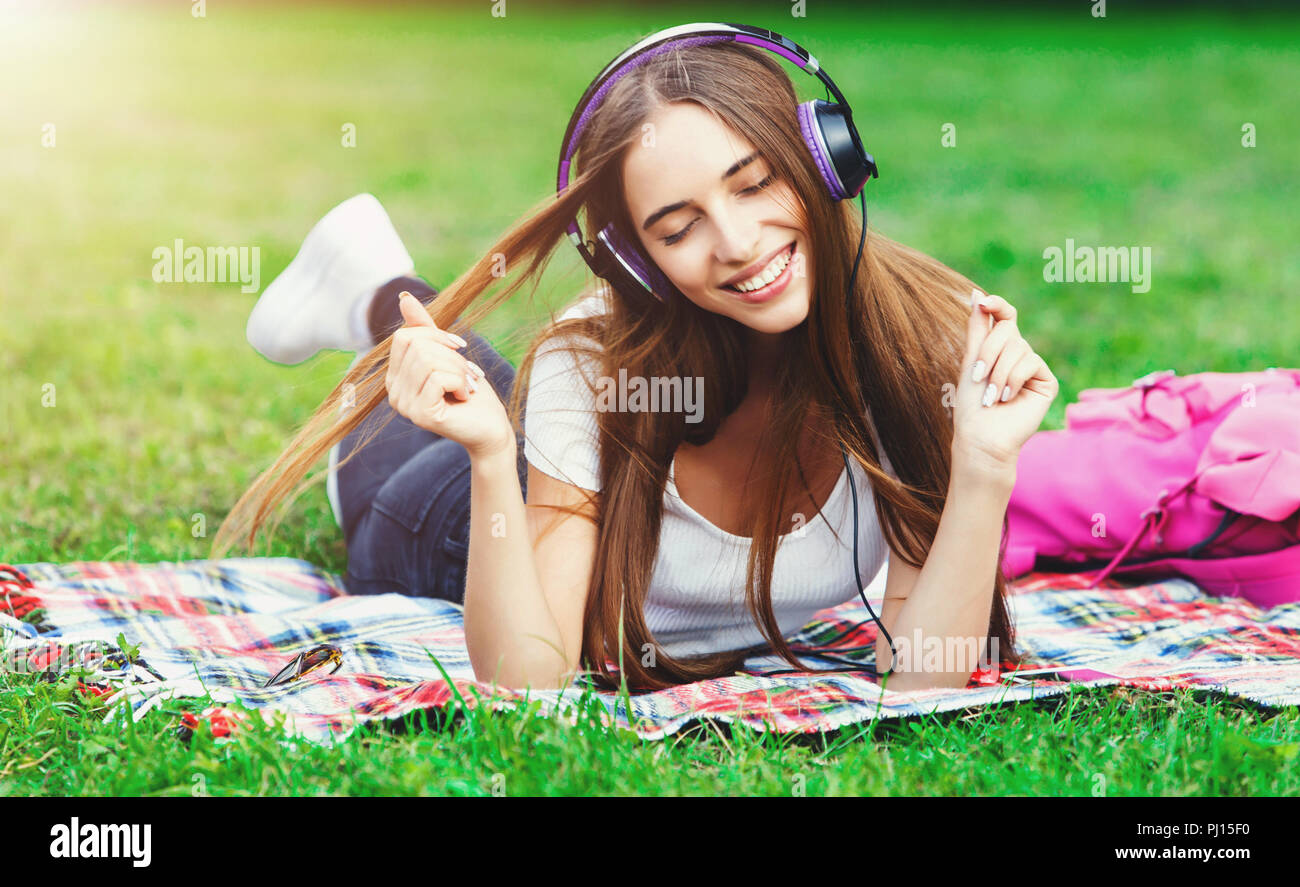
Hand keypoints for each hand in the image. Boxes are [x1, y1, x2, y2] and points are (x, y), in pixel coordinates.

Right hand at [385, 291, 515, 459]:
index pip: (405, 336)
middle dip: (451, 355)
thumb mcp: (448, 354)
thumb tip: (404, 297)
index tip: (458, 349)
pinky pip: (438, 378)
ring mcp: (404, 405)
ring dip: (458, 369)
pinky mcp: (420, 415)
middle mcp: (393, 392)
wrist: (490, 427)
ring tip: (466, 386)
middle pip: (417, 346)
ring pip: (428, 361)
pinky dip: (459, 382)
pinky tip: (464, 397)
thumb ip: (425, 329)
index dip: (436, 336)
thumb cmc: (471, 392)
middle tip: (467, 374)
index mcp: (395, 376)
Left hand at [951, 289, 1058, 479]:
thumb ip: (977, 328)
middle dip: (988, 352)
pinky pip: (1030, 362)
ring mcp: (1033, 367)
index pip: (1004, 316)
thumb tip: (977, 293)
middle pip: (1007, 330)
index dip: (997, 305)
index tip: (984, 302)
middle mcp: (1018, 354)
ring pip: (1018, 347)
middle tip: (978, 377)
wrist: (981, 436)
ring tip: (991, 395)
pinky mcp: (1046, 381)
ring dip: (997, 371)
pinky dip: (1012, 379)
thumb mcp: (971, 360)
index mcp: (999, 348)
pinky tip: (1007, 398)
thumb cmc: (972, 404)